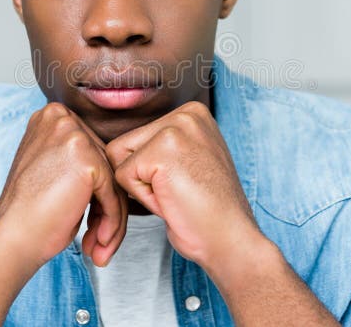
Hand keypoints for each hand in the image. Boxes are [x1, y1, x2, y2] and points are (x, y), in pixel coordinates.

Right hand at [0, 102, 127, 279]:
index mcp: (51, 116)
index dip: (96, 189)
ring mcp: (73, 135)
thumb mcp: (53, 170)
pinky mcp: (86, 159)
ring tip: (99, 243)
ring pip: (112, 180)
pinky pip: (114, 195)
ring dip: (111, 217)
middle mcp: (61, 118)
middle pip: (104, 164)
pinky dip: (112, 222)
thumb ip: (80, 159)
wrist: (10, 238)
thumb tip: (117, 170)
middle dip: (105, 204)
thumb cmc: (28, 213)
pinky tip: (99, 242)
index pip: (92, 151)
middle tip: (98, 237)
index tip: (94, 220)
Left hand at [104, 100, 263, 270]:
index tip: (183, 182)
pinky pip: (123, 177)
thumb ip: (164, 144)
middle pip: (123, 146)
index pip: (137, 137)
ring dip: (141, 187)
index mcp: (193, 112)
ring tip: (175, 194)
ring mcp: (174, 129)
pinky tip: (173, 200)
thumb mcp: (191, 159)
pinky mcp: (161, 152)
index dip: (150, 171)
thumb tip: (124, 147)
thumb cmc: (209, 209)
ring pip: (119, 160)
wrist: (231, 238)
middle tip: (178, 191)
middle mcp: (185, 113)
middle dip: (142, 177)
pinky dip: (144, 198)